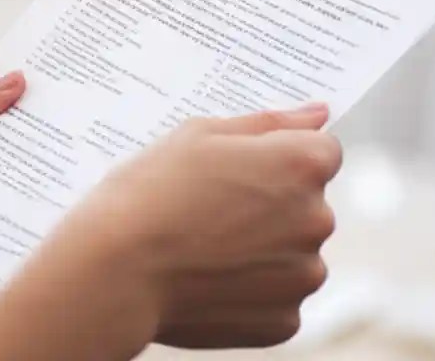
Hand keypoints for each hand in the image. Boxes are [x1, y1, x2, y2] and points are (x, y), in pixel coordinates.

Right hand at [56, 104, 341, 348]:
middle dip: (272, 204)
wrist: (114, 273)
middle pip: (307, 204)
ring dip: (263, 250)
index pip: (319, 151)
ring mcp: (303, 275)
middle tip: (210, 209)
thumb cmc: (149, 193)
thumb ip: (269, 123)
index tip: (238, 171)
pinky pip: (277, 296)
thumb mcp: (199, 135)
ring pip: (294, 253)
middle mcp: (317, 219)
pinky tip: (208, 280)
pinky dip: (251, 291)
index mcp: (302, 164)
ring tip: (204, 249)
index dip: (277, 157)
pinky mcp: (285, 320)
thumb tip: (318, 114)